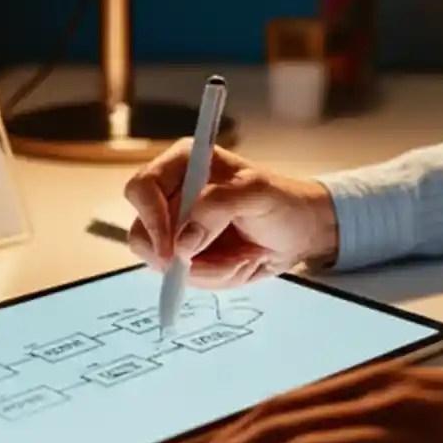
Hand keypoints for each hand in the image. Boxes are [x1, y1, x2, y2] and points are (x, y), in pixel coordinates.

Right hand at [124, 140, 337, 288]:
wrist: (301, 231)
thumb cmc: (283, 202)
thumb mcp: (257, 194)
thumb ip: (217, 208)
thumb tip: (182, 242)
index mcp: (183, 165)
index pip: (142, 188)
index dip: (150, 219)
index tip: (173, 249)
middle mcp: (173, 195)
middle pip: (141, 232)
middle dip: (175, 256)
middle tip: (205, 263)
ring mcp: (177, 228)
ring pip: (162, 262)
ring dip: (204, 269)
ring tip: (240, 258)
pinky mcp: (187, 255)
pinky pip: (183, 277)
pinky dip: (212, 277)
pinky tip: (238, 263)